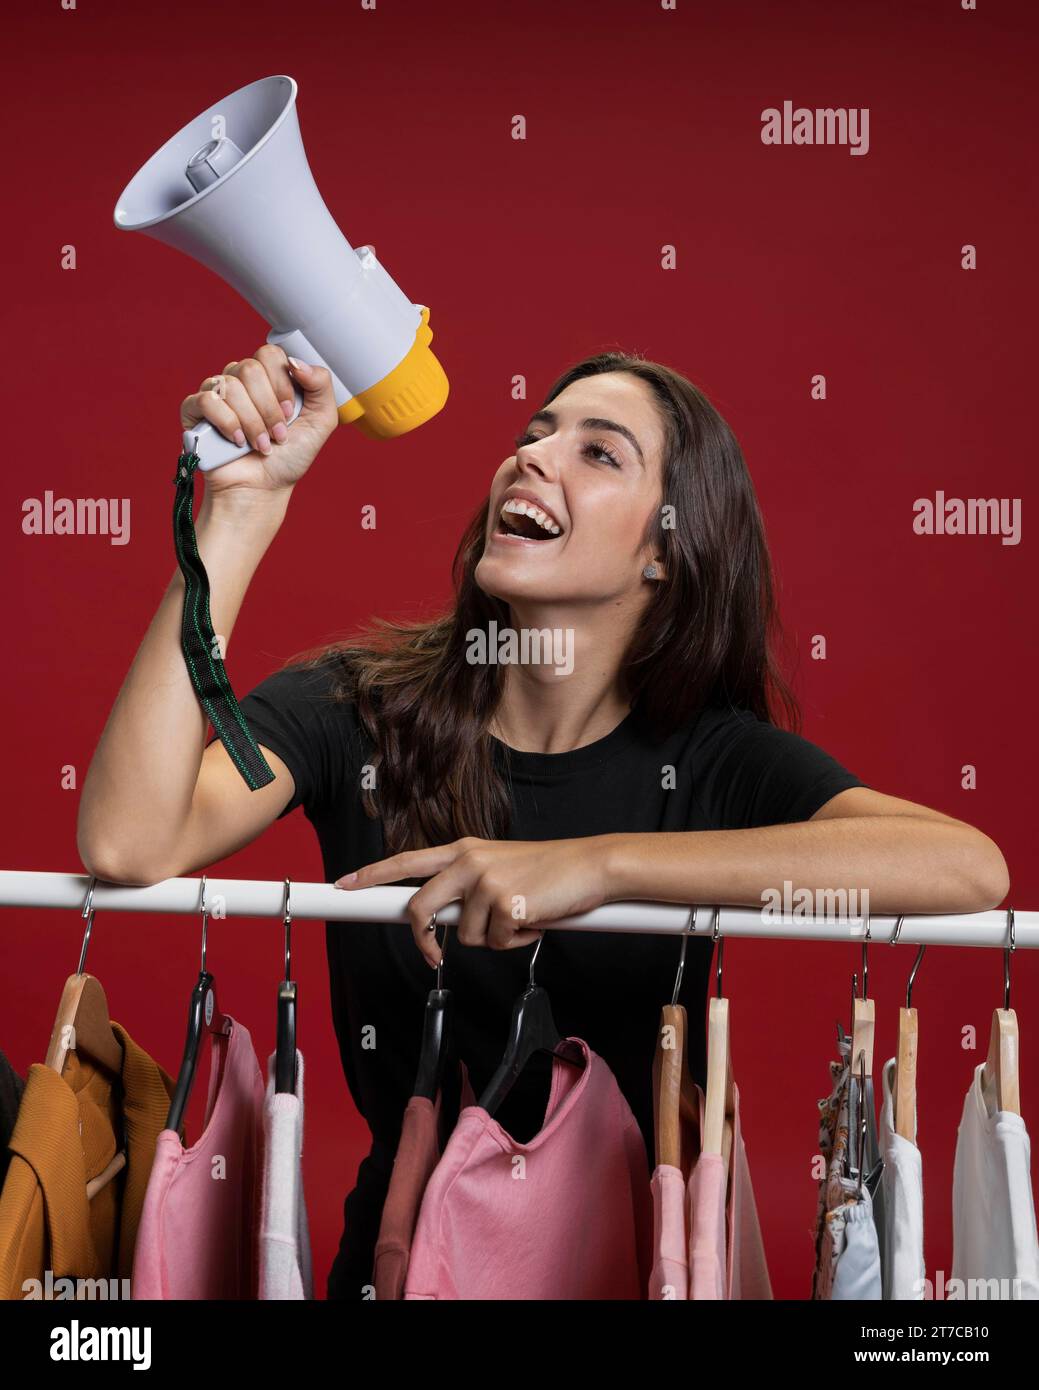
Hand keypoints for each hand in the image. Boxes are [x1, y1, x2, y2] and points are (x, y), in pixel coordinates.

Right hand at [179, 343, 339, 496]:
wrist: (264, 489)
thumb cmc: (289, 458)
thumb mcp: (321, 421)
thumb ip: (321, 384)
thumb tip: (295, 361)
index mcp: (267, 379)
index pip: (269, 355)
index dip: (282, 384)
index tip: (290, 412)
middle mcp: (241, 381)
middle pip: (250, 368)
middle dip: (268, 408)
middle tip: (276, 434)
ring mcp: (217, 394)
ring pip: (231, 386)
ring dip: (252, 422)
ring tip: (260, 445)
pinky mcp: (195, 411)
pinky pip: (206, 400)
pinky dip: (227, 423)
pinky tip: (237, 441)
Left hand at [334, 835, 615, 966]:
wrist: (591, 865)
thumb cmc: (549, 871)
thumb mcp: (499, 868)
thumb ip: (467, 886)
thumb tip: (444, 923)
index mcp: (463, 850)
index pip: (407, 862)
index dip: (372, 875)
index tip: (343, 885)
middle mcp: (468, 861)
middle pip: (419, 908)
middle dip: (424, 939)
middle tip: (434, 955)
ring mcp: (486, 882)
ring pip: (466, 937)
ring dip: (494, 937)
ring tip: (522, 917)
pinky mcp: (507, 905)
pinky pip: (497, 944)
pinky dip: (517, 942)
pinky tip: (535, 920)